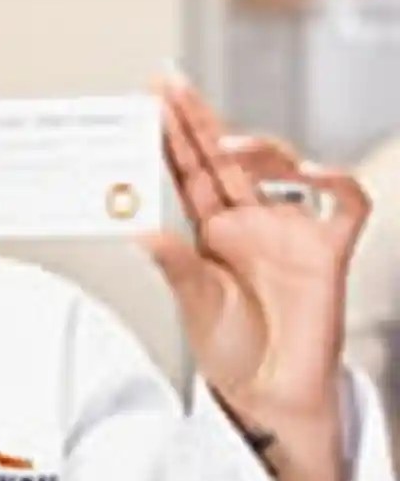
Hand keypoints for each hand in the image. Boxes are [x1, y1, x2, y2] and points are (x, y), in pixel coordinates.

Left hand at [143, 70, 370, 480]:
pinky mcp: (327, 252)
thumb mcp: (193, 302)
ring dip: (255, 147)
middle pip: (226, 157)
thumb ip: (174, 264)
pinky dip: (331, 183)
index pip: (189, 170)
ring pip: (279, 167)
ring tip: (224, 144)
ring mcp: (290, 231)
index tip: (150, 99)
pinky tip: (308, 172)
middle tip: (172, 85)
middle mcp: (250, 220)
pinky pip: (342, 207)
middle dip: (200, 118)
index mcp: (212, 228)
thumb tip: (138, 231)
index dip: (172, 135)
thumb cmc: (231, 349)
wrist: (270, 394)